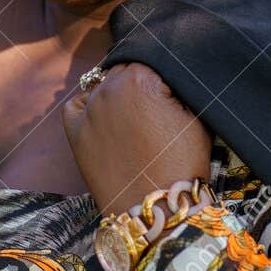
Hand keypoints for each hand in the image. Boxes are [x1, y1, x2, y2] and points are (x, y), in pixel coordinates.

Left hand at [62, 62, 211, 215]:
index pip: (152, 61)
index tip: (172, 96)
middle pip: (125, 70)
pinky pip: (76, 105)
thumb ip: (179, 85)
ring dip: (117, 94)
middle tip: (154, 109)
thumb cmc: (181, 163)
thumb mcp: (196, 115)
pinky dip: (89, 105)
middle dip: (140, 83)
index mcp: (138, 79)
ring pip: (102, 86)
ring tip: (134, 118)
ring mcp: (88, 110)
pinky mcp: (75, 132)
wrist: (155, 208)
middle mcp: (107, 89)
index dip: (165, 78)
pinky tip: (106, 118)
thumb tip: (170, 73)